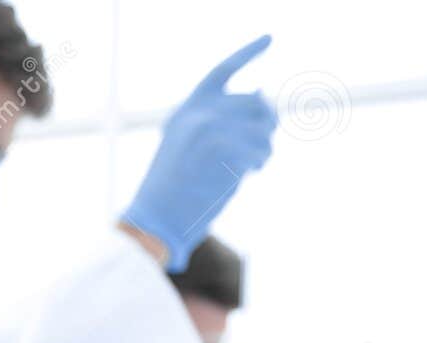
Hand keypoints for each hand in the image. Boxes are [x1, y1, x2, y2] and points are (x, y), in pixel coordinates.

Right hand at [122, 35, 275, 271]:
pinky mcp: (226, 148)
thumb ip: (215, 123)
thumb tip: (262, 97)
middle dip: (266, 124)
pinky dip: (259, 164)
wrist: (156, 219)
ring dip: (265, 148)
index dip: (248, 53)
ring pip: (263, 128)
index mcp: (187, 110)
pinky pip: (260, 151)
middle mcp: (200, 112)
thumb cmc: (172, 193)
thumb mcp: (184, 148)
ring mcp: (213, 127)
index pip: (223, 71)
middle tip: (262, 149)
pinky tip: (248, 175)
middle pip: (255, 101)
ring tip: (254, 165)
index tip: (270, 39)